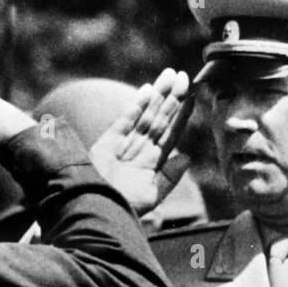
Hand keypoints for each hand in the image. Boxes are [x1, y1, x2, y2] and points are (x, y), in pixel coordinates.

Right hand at [88, 68, 192, 216]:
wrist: (94, 211)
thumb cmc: (124, 207)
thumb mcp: (151, 195)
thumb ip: (169, 177)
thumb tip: (187, 157)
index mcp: (153, 162)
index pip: (171, 132)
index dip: (182, 114)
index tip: (192, 95)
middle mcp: (140, 149)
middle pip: (159, 119)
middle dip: (172, 98)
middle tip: (183, 76)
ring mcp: (124, 144)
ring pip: (145, 116)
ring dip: (157, 96)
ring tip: (169, 75)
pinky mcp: (106, 143)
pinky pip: (124, 121)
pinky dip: (134, 108)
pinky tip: (146, 91)